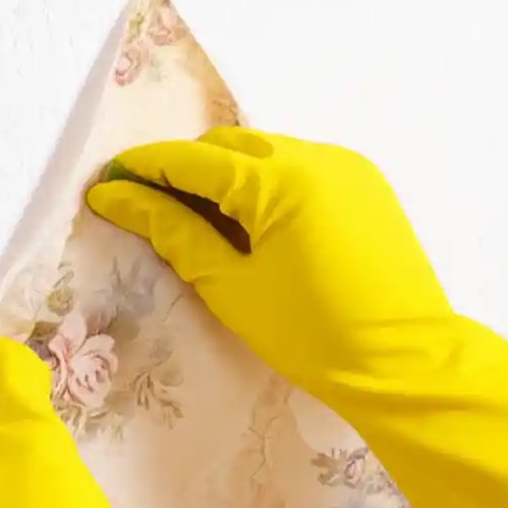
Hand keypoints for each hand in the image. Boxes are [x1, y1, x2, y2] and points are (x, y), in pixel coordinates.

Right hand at [88, 128, 507, 507]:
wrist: (404, 364)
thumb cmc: (308, 333)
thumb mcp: (228, 285)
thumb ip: (171, 231)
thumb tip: (115, 196)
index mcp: (277, 179)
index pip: (191, 159)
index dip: (142, 169)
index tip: (104, 184)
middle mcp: (313, 155)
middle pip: (226, 144)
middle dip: (184, 169)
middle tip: (150, 209)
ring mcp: (344, 166)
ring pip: (263, 151)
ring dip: (226, 175)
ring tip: (204, 224)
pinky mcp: (365, 183)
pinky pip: (299, 166)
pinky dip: (266, 183)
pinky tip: (255, 227)